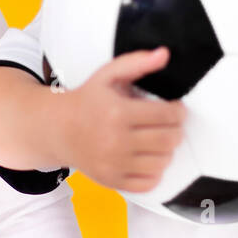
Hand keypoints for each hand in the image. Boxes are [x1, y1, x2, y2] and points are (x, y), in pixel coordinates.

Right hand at [57, 47, 186, 192]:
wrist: (58, 129)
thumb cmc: (87, 100)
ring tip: (157, 138)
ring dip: (167, 150)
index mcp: (118, 112)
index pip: (167, 115)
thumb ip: (137, 62)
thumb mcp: (109, 74)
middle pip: (168, 140)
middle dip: (176, 130)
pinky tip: (147, 156)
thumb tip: (164, 54)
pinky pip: (149, 183)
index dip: (178, 111)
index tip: (176, 109)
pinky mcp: (112, 180)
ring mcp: (114, 164)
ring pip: (162, 162)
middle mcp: (116, 141)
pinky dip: (154, 171)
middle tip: (169, 123)